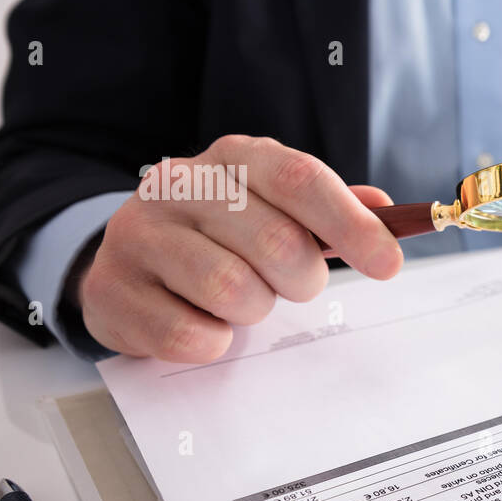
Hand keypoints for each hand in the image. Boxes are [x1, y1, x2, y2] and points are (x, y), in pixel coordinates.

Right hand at [77, 135, 403, 361]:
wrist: (130, 264)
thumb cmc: (223, 237)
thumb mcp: (277, 209)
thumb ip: (331, 210)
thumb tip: (385, 210)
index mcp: (234, 158)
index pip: (301, 180)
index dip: (352, 225)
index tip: (389, 264)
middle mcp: (180, 184)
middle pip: (276, 240)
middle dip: (302, 278)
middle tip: (293, 285)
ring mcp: (138, 234)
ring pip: (231, 290)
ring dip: (254, 310)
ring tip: (242, 300)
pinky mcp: (112, 291)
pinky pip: (188, 335)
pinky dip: (212, 342)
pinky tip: (204, 323)